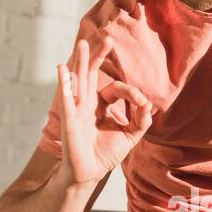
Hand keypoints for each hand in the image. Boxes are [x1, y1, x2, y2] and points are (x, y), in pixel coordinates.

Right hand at [56, 36, 153, 186]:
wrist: (88, 173)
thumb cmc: (105, 154)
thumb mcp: (130, 136)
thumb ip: (141, 120)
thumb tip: (149, 105)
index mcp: (100, 106)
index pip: (116, 89)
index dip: (131, 92)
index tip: (142, 103)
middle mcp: (87, 104)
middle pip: (91, 75)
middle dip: (98, 57)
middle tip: (107, 38)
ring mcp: (77, 109)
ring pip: (78, 80)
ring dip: (81, 61)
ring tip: (82, 43)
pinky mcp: (70, 118)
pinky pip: (66, 97)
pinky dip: (64, 82)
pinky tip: (62, 68)